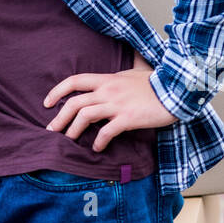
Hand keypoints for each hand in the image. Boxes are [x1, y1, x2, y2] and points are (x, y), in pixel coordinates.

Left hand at [42, 55, 177, 151]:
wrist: (176, 89)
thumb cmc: (154, 83)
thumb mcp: (130, 74)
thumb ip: (114, 79)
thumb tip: (102, 84)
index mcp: (107, 79)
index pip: (74, 80)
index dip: (57, 91)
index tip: (47, 103)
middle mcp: (108, 90)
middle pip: (74, 103)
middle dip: (59, 118)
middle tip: (51, 131)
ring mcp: (117, 104)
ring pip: (85, 116)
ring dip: (73, 131)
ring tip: (70, 141)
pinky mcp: (128, 118)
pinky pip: (106, 131)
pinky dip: (98, 141)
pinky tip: (96, 148)